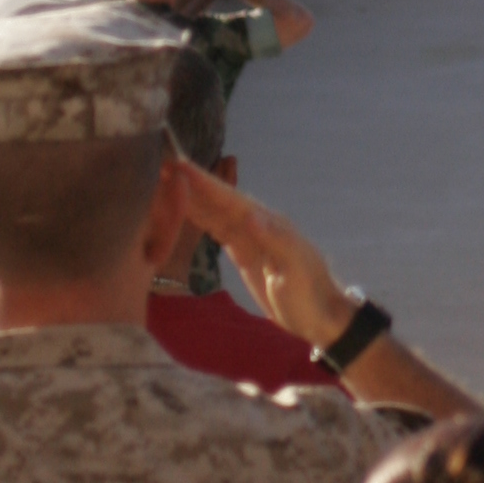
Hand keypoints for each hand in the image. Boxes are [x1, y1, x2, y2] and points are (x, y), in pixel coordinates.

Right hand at [174, 170, 354, 348]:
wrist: (321, 317)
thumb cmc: (309, 295)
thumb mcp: (295, 270)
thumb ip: (275, 241)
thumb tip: (250, 215)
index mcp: (269, 224)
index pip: (231, 199)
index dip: (206, 184)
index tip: (181, 166)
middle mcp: (257, 225)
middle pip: (219, 200)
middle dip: (192, 184)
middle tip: (162, 165)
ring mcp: (251, 238)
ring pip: (216, 212)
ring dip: (192, 198)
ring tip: (165, 181)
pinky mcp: (245, 253)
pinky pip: (218, 229)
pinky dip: (200, 218)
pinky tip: (184, 211)